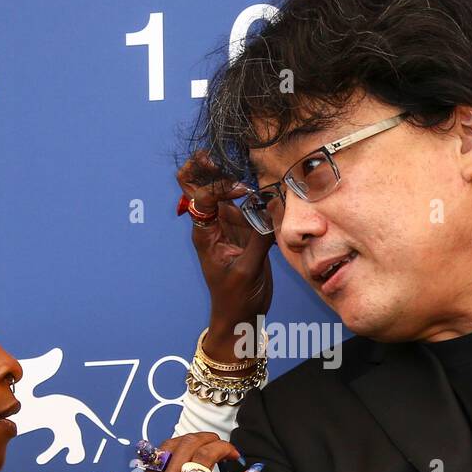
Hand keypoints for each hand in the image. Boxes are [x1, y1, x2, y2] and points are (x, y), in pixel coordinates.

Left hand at [176, 150, 273, 363]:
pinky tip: (262, 188)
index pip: (203, 199)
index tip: (242, 189)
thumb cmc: (236, 299)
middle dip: (201, 170)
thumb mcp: (248, 270)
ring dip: (230, 178)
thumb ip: (260, 237)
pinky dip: (252, 196)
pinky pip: (246, 207)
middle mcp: (214, 226)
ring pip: (223, 194)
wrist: (241, 317)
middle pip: (198, 189)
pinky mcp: (245, 232)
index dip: (220, 187)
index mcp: (205, 235)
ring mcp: (229, 228)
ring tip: (244, 165)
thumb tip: (272, 206)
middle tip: (210, 154)